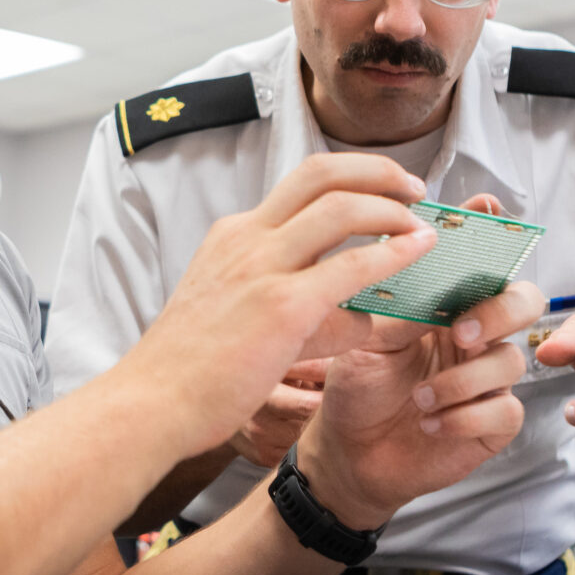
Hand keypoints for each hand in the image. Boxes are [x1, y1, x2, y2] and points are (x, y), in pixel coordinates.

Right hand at [115, 154, 438, 464]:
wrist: (152, 402)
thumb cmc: (193, 372)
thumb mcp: (238, 315)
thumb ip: (298, 305)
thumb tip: (359, 315)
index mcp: (234, 236)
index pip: (301, 185)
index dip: (351, 178)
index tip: (384, 191)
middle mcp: (247, 238)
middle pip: (321, 174)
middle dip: (376, 171)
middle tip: (413, 187)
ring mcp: (262, 267)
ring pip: (342, 207)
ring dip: (392, 208)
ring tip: (423, 224)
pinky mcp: (281, 305)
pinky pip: (352, 266)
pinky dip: (393, 253)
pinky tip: (419, 252)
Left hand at [291, 195, 545, 528]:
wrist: (346, 452)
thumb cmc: (357, 387)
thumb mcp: (367, 338)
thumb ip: (400, 304)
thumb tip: (420, 264)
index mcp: (447, 305)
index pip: (482, 262)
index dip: (494, 235)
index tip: (489, 211)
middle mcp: (475, 335)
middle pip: (522, 301)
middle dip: (499, 311)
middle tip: (460, 332)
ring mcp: (487, 378)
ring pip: (510, 360)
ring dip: (461, 380)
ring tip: (419, 398)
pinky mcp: (493, 423)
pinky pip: (504, 410)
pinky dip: (465, 417)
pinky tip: (430, 424)